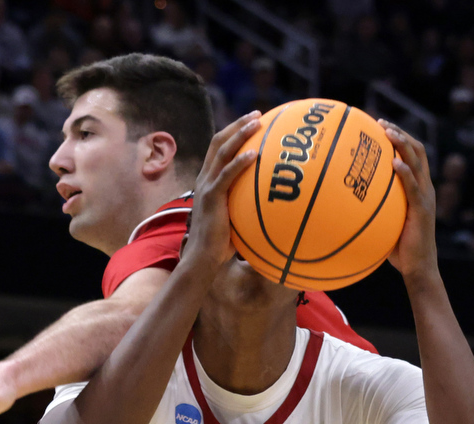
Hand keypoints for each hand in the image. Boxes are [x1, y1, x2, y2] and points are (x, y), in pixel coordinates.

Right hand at [181, 111, 259, 270]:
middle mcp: (205, 179)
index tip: (252, 123)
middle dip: (238, 125)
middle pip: (219, 142)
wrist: (203, 258)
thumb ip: (246, 206)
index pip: (219, 149)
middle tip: (257, 114)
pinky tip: (254, 154)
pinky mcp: (212, 197)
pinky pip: (227, 175)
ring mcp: (207, 186)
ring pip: (222, 151)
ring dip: (240, 134)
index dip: (233, 133)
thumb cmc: (220, 244)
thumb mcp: (235, 218)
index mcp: (208, 181)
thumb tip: (271, 206)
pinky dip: (240, 162)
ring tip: (257, 123)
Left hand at [379, 121, 436, 280]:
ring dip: (403, 145)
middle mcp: (425, 188)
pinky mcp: (422, 209)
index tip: (381, 126)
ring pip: (418, 162)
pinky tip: (394, 162)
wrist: (418, 267)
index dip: (400, 138)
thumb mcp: (386, 221)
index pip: (414, 155)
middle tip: (381, 123)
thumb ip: (375, 207)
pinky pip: (414, 187)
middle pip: (418, 151)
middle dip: (400, 133)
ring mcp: (425, 198)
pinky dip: (405, 172)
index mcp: (419, 189)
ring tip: (388, 133)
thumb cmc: (399, 249)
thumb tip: (346, 201)